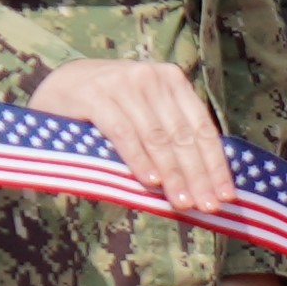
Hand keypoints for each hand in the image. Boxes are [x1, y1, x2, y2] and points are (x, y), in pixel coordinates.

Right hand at [33, 58, 233, 216]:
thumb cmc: (111, 106)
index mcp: (173, 81)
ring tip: (182, 202)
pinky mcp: (96, 96)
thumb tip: (204, 181)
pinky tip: (151, 182)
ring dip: (172, 174)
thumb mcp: (147, 111)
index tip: (226, 196)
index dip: (215, 164)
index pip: (202, 128)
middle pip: (182, 136)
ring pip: (157, 137)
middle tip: (207, 207)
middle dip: (197, 175)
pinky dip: (139, 159)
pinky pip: (124, 133)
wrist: (61, 83)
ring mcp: (123, 84)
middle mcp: (151, 78)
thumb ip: (171, 135)